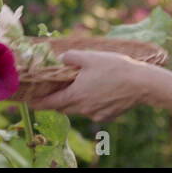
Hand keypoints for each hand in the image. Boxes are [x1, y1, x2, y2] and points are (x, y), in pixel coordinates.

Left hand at [27, 49, 149, 122]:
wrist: (141, 83)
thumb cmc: (114, 68)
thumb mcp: (90, 57)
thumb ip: (71, 57)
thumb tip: (60, 58)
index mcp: (75, 95)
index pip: (50, 103)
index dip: (38, 103)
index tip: (30, 103)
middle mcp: (83, 108)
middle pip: (64, 107)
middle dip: (57, 100)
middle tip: (54, 91)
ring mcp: (96, 114)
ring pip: (79, 109)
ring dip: (75, 100)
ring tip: (80, 86)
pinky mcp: (108, 116)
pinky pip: (93, 110)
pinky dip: (91, 102)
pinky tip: (100, 90)